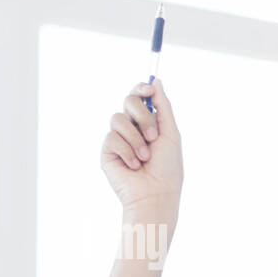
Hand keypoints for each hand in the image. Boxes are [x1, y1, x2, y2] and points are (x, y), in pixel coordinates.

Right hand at [99, 78, 183, 222]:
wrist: (155, 193)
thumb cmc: (168, 168)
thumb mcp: (170, 134)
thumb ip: (164, 107)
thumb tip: (157, 83)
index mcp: (148, 123)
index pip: (139, 98)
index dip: (141, 89)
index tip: (148, 90)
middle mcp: (132, 129)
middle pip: (128, 102)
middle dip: (142, 117)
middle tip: (154, 136)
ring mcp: (118, 139)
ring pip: (118, 119)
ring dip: (136, 139)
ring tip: (145, 157)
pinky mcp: (107, 151)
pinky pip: (111, 138)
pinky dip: (127, 151)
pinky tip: (134, 166)